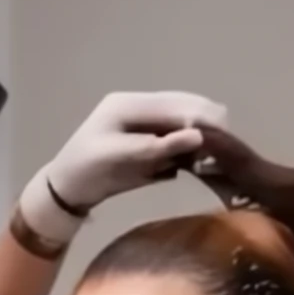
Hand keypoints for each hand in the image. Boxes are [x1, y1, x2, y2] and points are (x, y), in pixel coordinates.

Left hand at [18, 91, 228, 242]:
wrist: (66, 191)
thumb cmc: (84, 171)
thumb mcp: (116, 158)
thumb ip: (155, 147)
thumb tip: (197, 136)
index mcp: (129, 105)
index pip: (175, 104)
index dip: (201, 117)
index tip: (225, 136)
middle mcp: (141, 109)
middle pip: (185, 107)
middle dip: (208, 124)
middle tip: (227, 147)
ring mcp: (146, 126)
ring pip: (185, 123)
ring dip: (203, 137)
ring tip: (218, 156)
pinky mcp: (150, 143)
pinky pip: (178, 141)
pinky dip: (192, 150)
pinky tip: (202, 162)